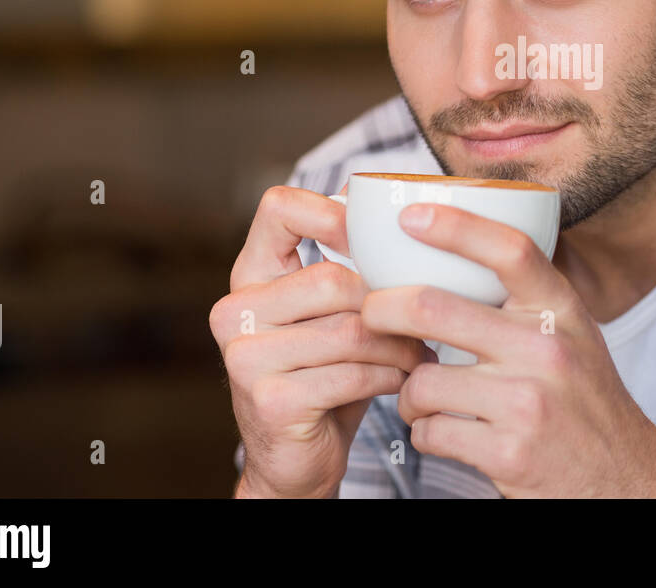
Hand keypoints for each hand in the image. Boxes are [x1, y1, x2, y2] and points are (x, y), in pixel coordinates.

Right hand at [210, 184, 432, 497]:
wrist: (295, 461)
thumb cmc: (324, 374)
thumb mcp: (330, 313)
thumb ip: (345, 264)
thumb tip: (375, 196)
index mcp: (250, 275)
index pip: (279, 208)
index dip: (333, 212)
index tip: (375, 240)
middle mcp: (236, 310)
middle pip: (333, 278)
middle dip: (387, 303)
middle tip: (419, 321)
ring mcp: (246, 357)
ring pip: (352, 330)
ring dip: (399, 345)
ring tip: (419, 352)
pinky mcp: (271, 400)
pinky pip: (354, 373)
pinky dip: (391, 377)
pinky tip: (401, 381)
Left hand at [359, 203, 655, 497]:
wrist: (623, 477)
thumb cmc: (582, 398)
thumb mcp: (569, 332)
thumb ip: (523, 298)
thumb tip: (450, 251)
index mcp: (560, 309)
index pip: (509, 249)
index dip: (454, 226)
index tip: (410, 216)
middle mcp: (546, 348)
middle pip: (434, 307)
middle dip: (381, 309)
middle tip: (370, 313)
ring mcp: (527, 401)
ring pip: (422, 380)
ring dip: (407, 393)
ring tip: (423, 398)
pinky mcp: (509, 453)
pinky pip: (430, 431)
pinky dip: (424, 432)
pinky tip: (445, 431)